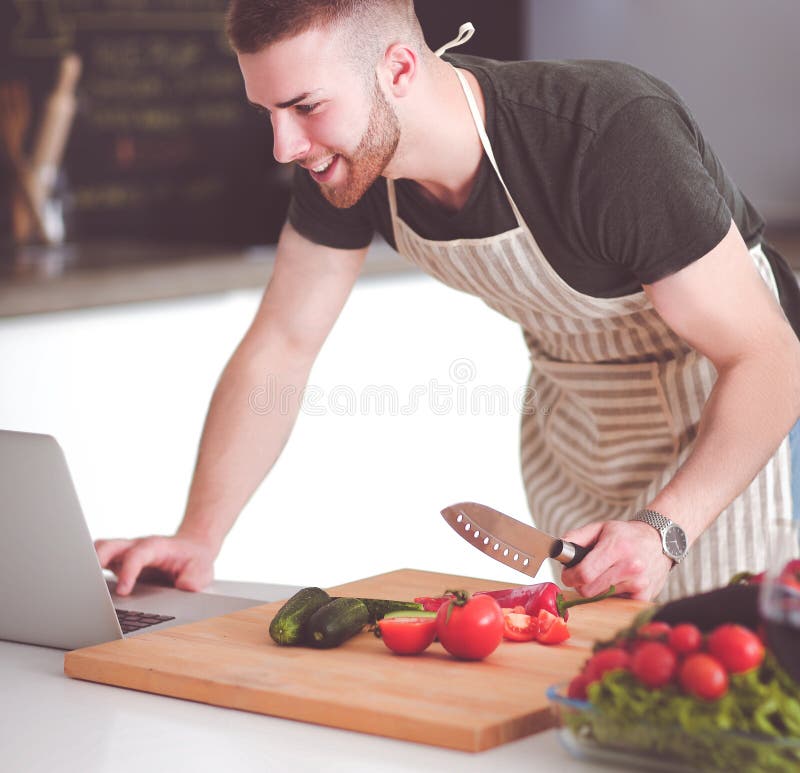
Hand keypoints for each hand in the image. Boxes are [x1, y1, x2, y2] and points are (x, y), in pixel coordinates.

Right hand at [94, 534, 216, 595]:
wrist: (193, 549)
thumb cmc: (195, 560)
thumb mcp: (202, 570)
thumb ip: (194, 578)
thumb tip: (184, 587)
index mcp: (155, 547)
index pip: (137, 555)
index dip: (128, 571)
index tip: (124, 591)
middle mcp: (136, 547)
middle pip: (109, 545)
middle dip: (95, 560)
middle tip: (88, 584)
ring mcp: (125, 554)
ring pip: (99, 551)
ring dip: (88, 565)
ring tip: (80, 587)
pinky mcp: (119, 564)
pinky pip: (99, 563)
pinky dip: (90, 573)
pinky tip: (86, 590)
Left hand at [560, 519, 671, 600]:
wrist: (660, 541)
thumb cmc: (626, 535)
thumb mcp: (600, 528)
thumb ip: (576, 537)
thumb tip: (558, 549)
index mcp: (616, 548)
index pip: (584, 573)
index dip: (570, 576)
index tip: (567, 574)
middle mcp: (630, 567)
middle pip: (589, 590)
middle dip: (580, 584)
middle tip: (584, 574)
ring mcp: (639, 583)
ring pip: (601, 597)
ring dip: (597, 589)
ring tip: (604, 574)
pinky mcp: (645, 596)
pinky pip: (615, 603)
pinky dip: (611, 595)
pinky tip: (617, 582)